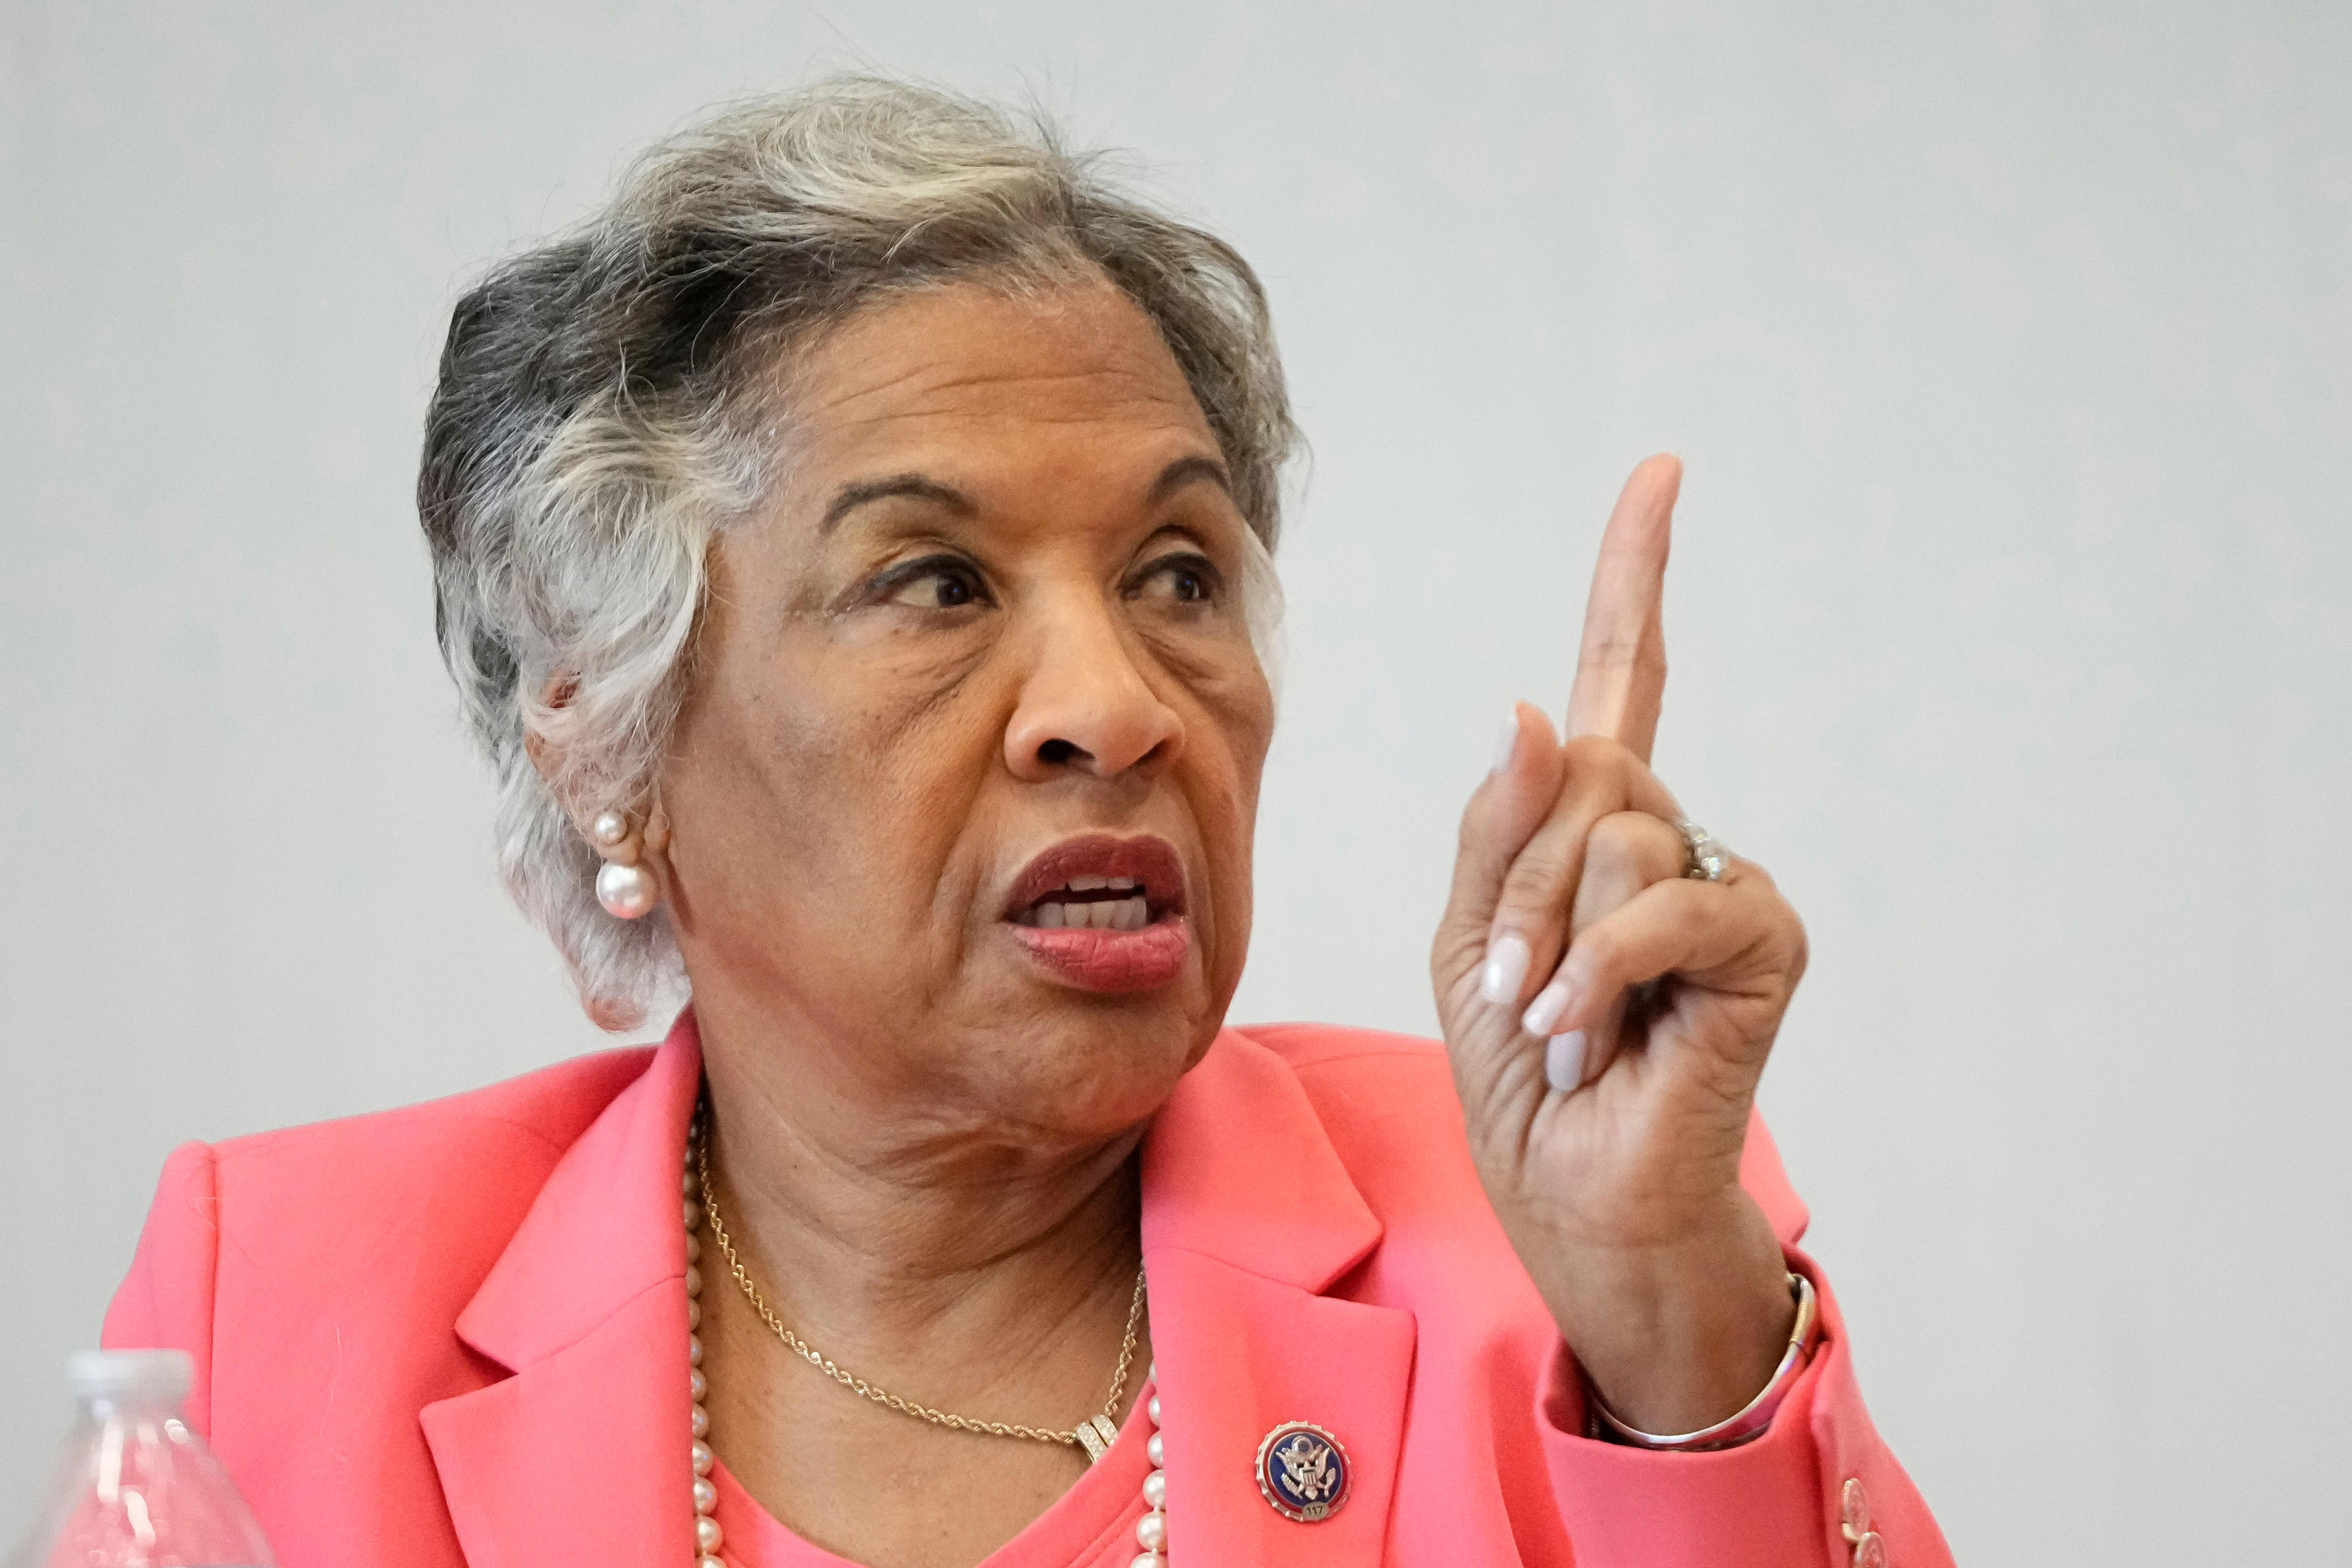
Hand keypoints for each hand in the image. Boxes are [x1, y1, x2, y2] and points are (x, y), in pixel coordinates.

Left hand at [1431, 455, 1810, 1433]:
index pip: (1621, 671)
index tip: (1660, 472)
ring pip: (1615, 832)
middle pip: (1579, 770)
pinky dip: (1601, 977)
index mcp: (1591, 821)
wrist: (1572, 1191)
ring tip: (1559, 1024)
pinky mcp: (1762, 938)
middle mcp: (1667, 831)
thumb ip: (1493, 826)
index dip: (1634, 573)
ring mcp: (1721, 879)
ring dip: (1551, 942)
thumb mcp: (1467, 938)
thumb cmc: (1520, 1068)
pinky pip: (1665, 904)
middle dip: (1515, 884)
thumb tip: (1526, 706)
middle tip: (1516, 987)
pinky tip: (1593, 1040)